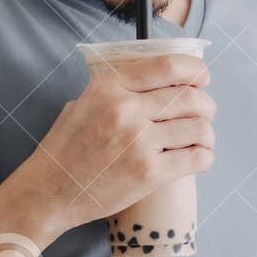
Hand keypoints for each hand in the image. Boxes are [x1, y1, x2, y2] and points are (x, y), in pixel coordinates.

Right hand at [20, 52, 215, 231]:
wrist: (49, 191)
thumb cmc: (66, 149)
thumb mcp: (83, 103)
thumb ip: (118, 91)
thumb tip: (158, 83)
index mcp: (111, 87)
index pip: (168, 66)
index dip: (195, 70)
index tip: (203, 78)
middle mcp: (126, 109)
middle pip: (189, 98)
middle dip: (206, 105)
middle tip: (205, 114)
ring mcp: (139, 142)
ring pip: (198, 128)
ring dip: (207, 133)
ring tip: (202, 139)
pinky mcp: (148, 173)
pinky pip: (195, 158)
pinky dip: (205, 157)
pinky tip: (199, 158)